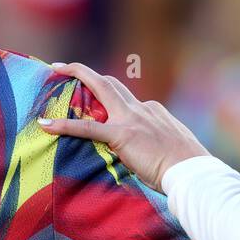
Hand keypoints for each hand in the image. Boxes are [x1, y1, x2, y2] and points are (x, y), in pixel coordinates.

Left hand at [37, 61, 209, 191]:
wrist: (193, 173)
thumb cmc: (186, 169)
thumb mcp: (171, 149)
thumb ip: (155, 143)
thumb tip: (146, 154)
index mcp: (154, 111)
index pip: (126, 98)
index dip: (108, 94)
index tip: (96, 89)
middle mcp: (142, 108)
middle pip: (110, 83)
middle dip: (85, 72)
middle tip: (64, 66)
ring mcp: (131, 119)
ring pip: (100, 90)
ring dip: (76, 76)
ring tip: (55, 72)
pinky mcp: (122, 134)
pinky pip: (86, 128)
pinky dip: (65, 125)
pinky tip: (46, 125)